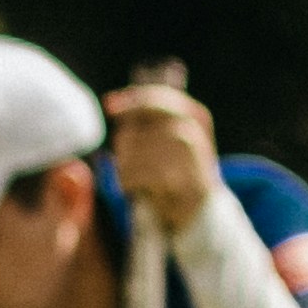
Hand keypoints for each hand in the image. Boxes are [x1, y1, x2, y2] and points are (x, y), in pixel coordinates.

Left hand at [104, 80, 219, 231]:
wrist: (198, 207)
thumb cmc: (173, 168)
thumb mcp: (165, 138)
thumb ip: (144, 120)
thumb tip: (112, 105)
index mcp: (194, 115)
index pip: (158, 99)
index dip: (131, 101)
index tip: (108, 106)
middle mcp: (195, 131)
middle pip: (142, 128)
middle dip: (124, 143)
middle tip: (123, 160)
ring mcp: (193, 156)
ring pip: (138, 151)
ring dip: (124, 166)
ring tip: (129, 176)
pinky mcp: (183, 181)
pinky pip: (142, 175)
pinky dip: (129, 181)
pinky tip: (131, 186)